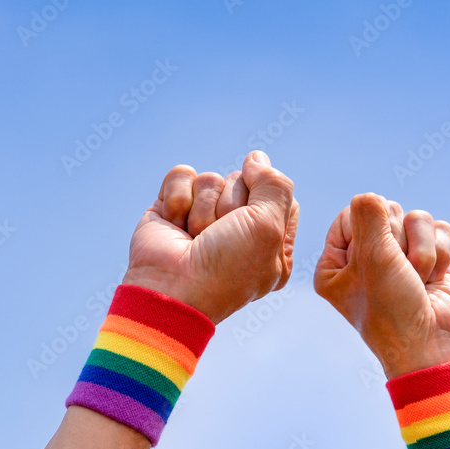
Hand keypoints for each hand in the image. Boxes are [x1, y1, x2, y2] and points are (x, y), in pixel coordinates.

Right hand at [123, 150, 298, 324]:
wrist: (171, 290)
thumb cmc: (225, 268)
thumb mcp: (269, 226)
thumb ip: (274, 185)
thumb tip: (256, 158)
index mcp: (269, 242)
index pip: (278, 194)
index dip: (265, 201)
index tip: (253, 229)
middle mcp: (236, 229)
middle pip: (242, 182)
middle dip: (229, 206)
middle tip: (218, 237)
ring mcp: (202, 218)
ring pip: (210, 179)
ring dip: (201, 209)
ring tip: (194, 238)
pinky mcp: (172, 209)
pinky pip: (181, 175)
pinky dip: (176, 198)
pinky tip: (173, 225)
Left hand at [313, 193, 449, 377]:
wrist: (432, 345)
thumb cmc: (392, 310)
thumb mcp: (372, 259)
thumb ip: (368, 216)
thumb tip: (370, 195)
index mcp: (335, 262)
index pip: (351, 212)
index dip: (370, 227)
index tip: (373, 258)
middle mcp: (363, 257)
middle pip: (385, 211)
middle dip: (399, 241)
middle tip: (398, 273)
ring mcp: (397, 257)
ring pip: (416, 218)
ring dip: (422, 250)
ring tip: (417, 279)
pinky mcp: (428, 259)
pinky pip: (438, 229)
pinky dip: (441, 252)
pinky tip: (435, 278)